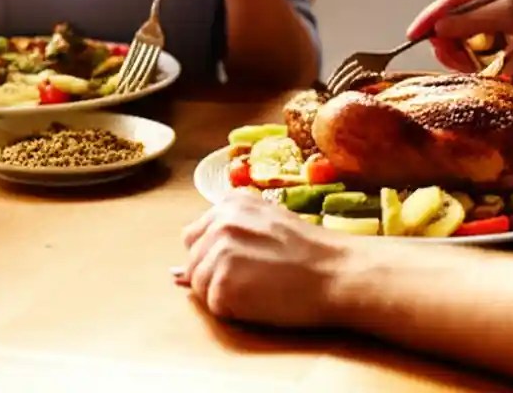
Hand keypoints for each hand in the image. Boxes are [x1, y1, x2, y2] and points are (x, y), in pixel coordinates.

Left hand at [179, 190, 349, 326]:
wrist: (338, 272)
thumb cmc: (312, 253)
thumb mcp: (267, 227)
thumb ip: (226, 239)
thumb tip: (174, 274)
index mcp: (230, 202)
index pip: (196, 237)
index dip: (218, 256)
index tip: (248, 262)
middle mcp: (219, 221)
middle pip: (194, 262)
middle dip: (217, 275)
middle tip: (259, 277)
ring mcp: (218, 251)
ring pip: (199, 285)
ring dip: (226, 294)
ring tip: (263, 287)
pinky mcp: (222, 282)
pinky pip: (214, 306)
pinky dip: (235, 310)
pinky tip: (263, 299)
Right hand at [406, 0, 512, 81]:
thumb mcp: (508, 15)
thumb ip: (471, 19)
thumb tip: (439, 27)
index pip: (453, 0)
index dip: (431, 16)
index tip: (414, 34)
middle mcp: (490, 7)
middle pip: (452, 24)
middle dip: (447, 41)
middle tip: (448, 57)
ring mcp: (493, 31)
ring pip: (460, 44)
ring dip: (459, 57)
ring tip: (469, 66)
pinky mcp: (497, 54)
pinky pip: (473, 60)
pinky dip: (471, 66)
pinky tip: (478, 71)